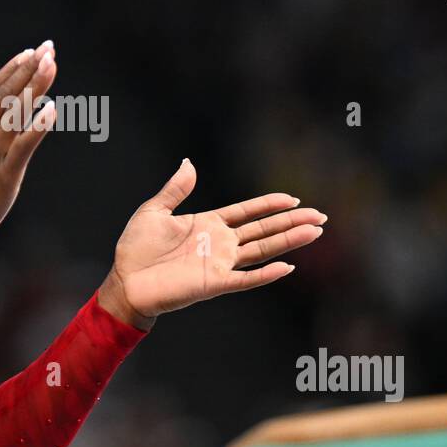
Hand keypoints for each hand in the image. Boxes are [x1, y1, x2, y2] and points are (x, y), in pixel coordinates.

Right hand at [0, 41, 57, 249]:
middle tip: (48, 48)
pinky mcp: (4, 174)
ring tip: (51, 66)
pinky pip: (23, 146)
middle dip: (28, 70)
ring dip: (35, 88)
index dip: (10, 69)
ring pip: (15, 114)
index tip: (30, 52)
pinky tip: (52, 109)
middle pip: (6, 95)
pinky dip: (37, 127)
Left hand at [102, 159, 326, 324]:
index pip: (247, 212)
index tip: (293, 198)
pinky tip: (287, 267)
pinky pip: (245, 279)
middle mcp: (219, 243)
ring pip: (262, 250)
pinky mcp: (213, 283)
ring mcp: (219, 263)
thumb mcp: (153, 211)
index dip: (269, 205)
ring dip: (288, 241)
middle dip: (292, 222)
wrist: (125, 281)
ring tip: (315, 232)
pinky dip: (265, 274)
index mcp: (208, 224)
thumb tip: (188, 163)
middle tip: (321, 216)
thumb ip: (175, 189)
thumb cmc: (135, 249)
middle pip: (263, 230)